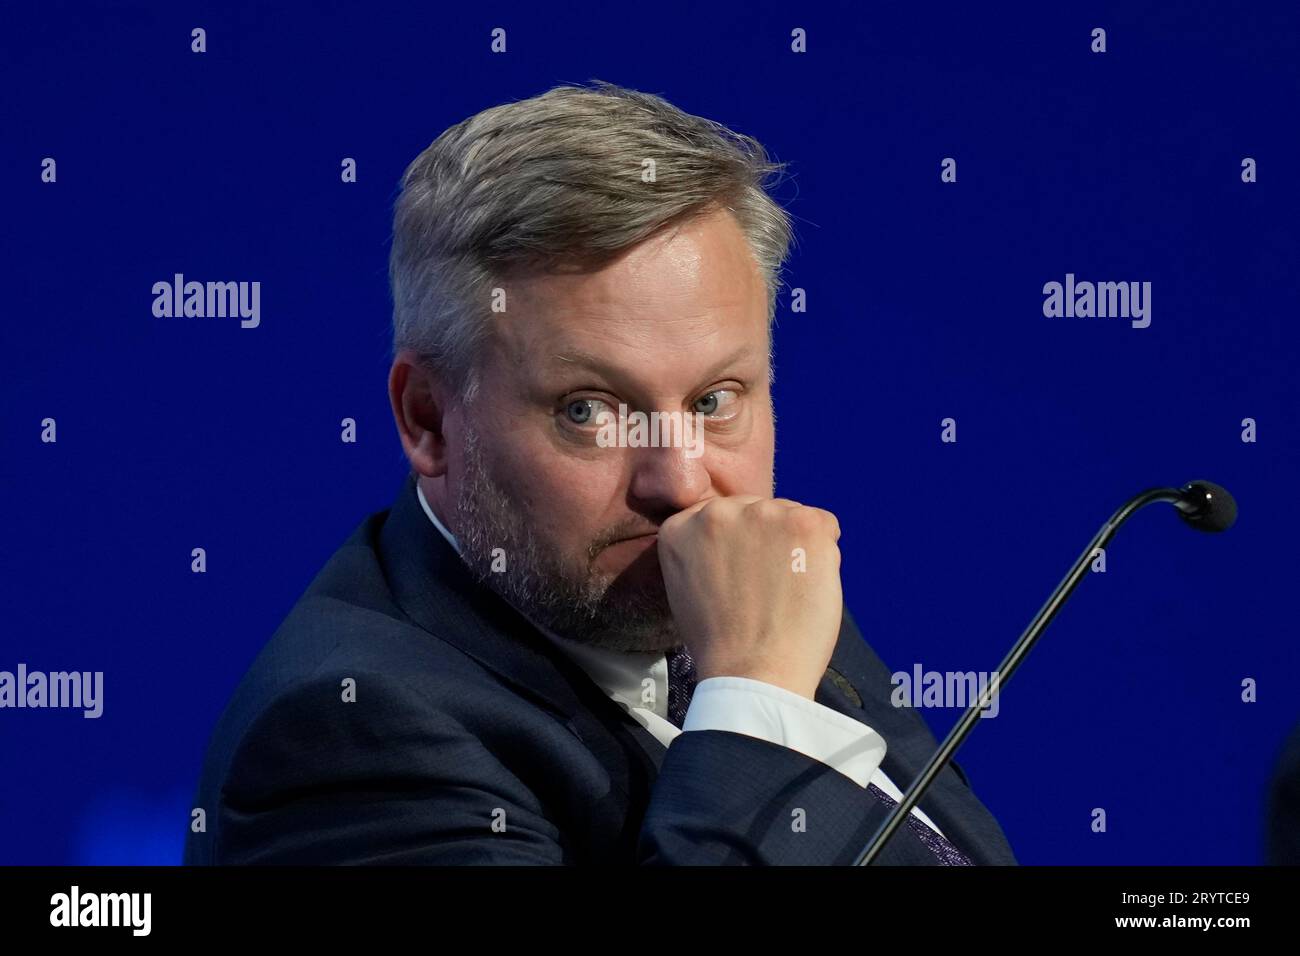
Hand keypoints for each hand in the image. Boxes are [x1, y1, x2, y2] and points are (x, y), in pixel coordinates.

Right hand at [657, 495, 842, 699]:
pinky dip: (825, 553)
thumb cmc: (721, 642)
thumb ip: (701, 550)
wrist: (753, 674)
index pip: (720, 516)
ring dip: (795, 546)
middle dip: (767, 541)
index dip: (738, 546)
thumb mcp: (686, 585)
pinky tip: (807, 584)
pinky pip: (825, 525)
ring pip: (790, 516)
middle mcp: (717, 510)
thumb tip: (735, 537)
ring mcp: (762, 513)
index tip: (741, 577)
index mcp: (681, 525)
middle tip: (767, 587)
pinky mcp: (804, 523)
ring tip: (786, 590)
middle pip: (756, 510)